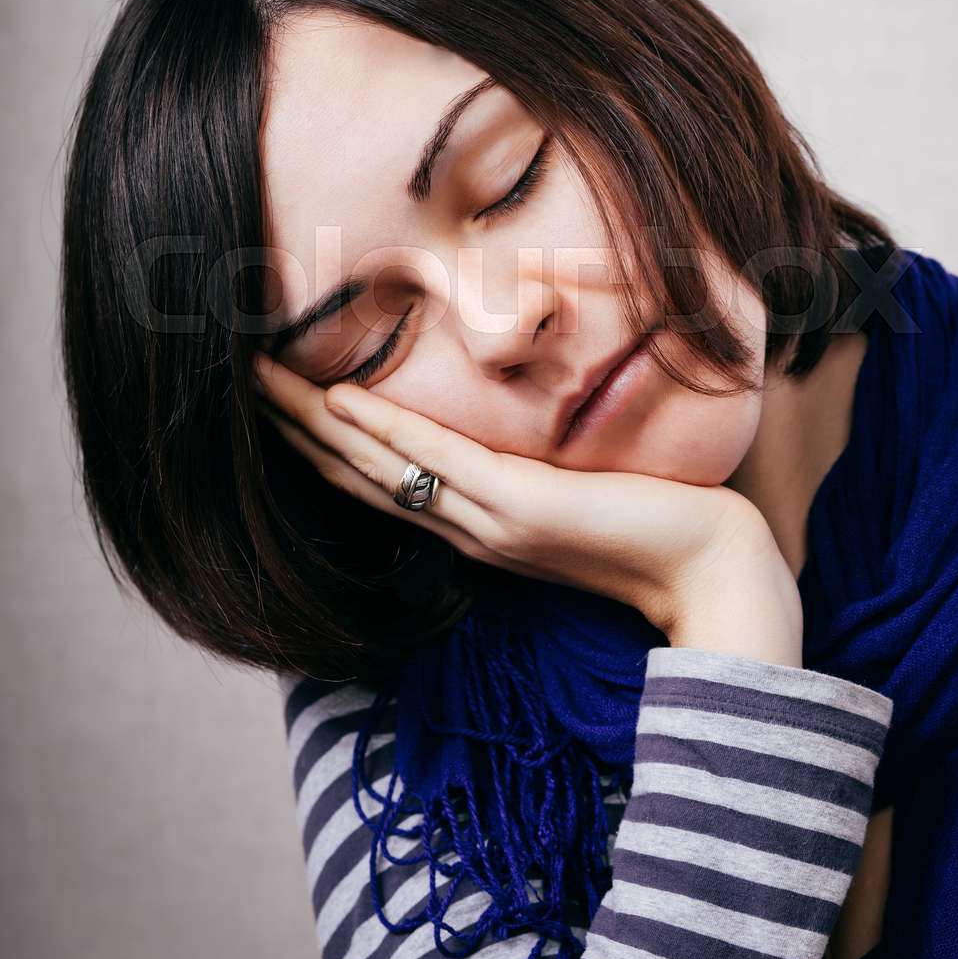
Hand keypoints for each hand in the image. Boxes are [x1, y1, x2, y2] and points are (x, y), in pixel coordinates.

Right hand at [253, 353, 802, 659]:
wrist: (715, 575)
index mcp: (477, 525)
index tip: (281, 402)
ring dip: (315, 425)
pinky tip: (341, 403)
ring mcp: (488, 520)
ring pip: (379, 468)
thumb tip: (519, 442)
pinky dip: (383, 432)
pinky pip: (437, 462)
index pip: (380, 482)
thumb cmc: (658, 530)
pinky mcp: (521, 507)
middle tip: (241, 384)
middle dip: (296, 430)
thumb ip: (536, 477)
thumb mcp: (579, 495)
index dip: (323, 444)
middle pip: (357, 476)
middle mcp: (467, 527)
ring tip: (262, 386)